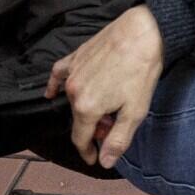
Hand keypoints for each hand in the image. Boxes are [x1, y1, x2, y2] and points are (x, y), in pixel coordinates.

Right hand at [46, 4, 166, 167]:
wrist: (143, 32)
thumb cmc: (142, 70)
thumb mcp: (135, 111)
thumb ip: (118, 140)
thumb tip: (104, 162)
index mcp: (86, 108)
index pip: (80, 139)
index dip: (87, 152)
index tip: (93, 158)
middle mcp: (73, 91)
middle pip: (79, 119)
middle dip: (94, 128)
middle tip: (114, 125)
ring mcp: (72, 72)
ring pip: (73, 99)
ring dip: (86, 108)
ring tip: (108, 107)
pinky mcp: (75, 56)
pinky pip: (59, 74)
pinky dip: (55, 85)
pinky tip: (51, 92)